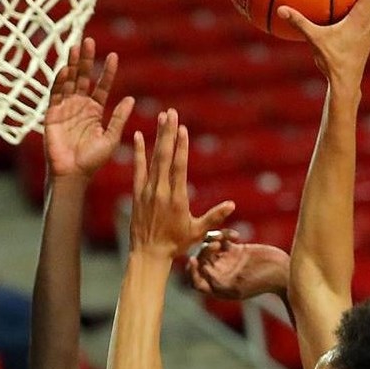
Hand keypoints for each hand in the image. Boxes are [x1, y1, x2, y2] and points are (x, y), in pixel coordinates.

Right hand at [44, 38, 135, 178]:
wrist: (72, 173)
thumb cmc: (93, 160)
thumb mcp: (111, 138)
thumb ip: (119, 118)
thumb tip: (131, 99)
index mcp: (95, 111)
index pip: (102, 86)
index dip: (107, 72)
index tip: (114, 56)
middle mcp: (80, 106)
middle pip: (84, 77)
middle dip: (86, 60)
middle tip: (89, 40)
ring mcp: (65, 108)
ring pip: (69, 81)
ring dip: (72, 64)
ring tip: (75, 46)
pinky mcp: (52, 113)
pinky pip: (56, 94)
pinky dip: (59, 82)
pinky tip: (65, 70)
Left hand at [130, 109, 235, 256]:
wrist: (148, 255)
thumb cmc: (176, 245)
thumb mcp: (198, 231)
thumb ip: (214, 216)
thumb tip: (231, 205)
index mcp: (177, 198)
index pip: (179, 167)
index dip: (181, 146)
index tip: (182, 128)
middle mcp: (161, 191)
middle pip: (165, 156)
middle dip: (168, 133)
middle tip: (171, 113)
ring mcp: (148, 191)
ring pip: (153, 159)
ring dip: (157, 137)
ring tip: (161, 117)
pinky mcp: (137, 194)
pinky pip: (138, 169)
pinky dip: (138, 152)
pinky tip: (138, 136)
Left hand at [187, 230, 289, 299]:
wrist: (284, 271)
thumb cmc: (263, 282)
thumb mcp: (238, 285)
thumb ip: (218, 281)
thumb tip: (202, 272)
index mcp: (219, 289)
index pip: (196, 282)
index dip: (191, 272)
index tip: (192, 260)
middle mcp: (221, 276)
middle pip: (201, 262)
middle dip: (203, 252)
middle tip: (215, 246)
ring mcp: (227, 262)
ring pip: (208, 248)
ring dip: (212, 241)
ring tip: (222, 239)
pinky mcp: (236, 250)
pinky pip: (221, 239)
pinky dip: (225, 234)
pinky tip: (237, 236)